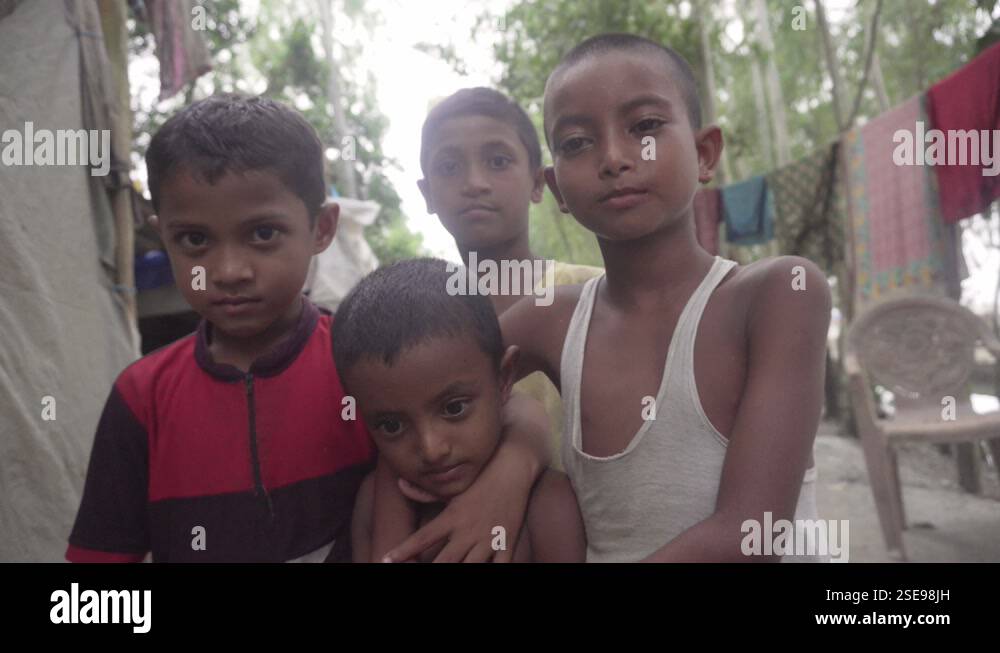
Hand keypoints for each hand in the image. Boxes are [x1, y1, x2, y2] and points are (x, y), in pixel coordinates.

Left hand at [383, 440, 537, 562]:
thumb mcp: (452, 487)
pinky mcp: (507, 543)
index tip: (387, 560)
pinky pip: (501, 567)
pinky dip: (493, 573)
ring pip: (470, 568)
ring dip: (460, 573)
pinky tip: (483, 575)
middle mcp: (468, 531)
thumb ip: (424, 492)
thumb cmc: (480, 478)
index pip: (422, 538)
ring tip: (446, 578)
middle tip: (414, 574)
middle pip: (444, 561)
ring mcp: (488, 539)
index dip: (403, 551)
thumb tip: (400, 484)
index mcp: (452, 517)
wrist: (513, 468)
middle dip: (430, 571)